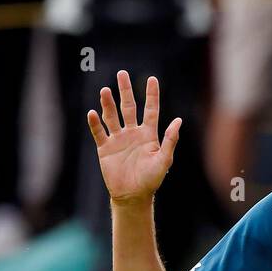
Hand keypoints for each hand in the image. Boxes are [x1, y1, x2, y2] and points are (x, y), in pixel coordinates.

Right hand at [87, 71, 180, 204]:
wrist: (132, 196)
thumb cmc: (150, 181)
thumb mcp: (163, 161)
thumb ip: (170, 141)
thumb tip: (178, 121)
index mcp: (148, 135)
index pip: (151, 110)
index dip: (151, 95)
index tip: (152, 79)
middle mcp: (132, 133)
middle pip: (128, 107)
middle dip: (125, 91)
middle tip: (122, 74)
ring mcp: (118, 139)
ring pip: (112, 116)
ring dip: (108, 104)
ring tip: (105, 91)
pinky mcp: (105, 148)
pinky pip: (99, 132)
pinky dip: (95, 123)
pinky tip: (92, 113)